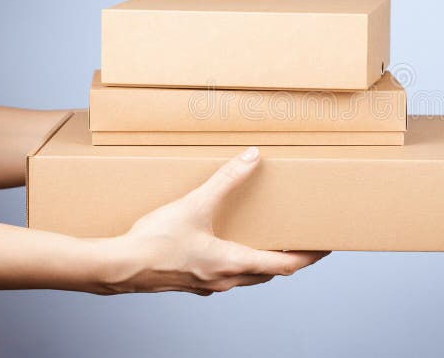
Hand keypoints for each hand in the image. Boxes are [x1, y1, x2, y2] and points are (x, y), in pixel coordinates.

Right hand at [96, 147, 328, 294]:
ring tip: (269, 242)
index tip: (326, 248)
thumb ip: (226, 180)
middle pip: (270, 273)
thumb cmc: (155, 242)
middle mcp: (225, 279)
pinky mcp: (189, 282)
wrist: (118, 268)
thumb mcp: (195, 204)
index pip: (286, 265)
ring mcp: (207, 285)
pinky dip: (236, 263)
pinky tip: (223, 247)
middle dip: (289, 259)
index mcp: (234, 262)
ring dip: (262, 262)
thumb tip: (252, 158)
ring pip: (247, 277)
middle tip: (303, 243)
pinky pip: (223, 276)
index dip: (309, 256)